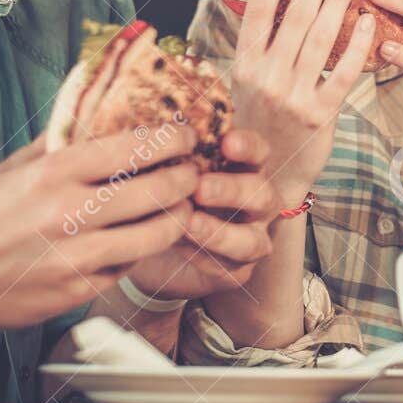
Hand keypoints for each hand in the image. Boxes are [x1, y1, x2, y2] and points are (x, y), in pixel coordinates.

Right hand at [0, 127, 199, 331]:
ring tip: (181, 207)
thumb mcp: (14, 168)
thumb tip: (102, 113)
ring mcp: (77, 256)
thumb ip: (61, 142)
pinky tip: (143, 238)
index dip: (173, 140)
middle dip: (188, 178)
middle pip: (158, 191)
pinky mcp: (79, 290)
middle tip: (193, 172)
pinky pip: (130, 266)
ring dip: (179, 218)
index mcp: (54, 173)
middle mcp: (70, 213)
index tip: (186, 136)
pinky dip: (143, 250)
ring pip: (157, 234)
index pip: (134, 148)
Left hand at [121, 129, 281, 300]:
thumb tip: (140, 132)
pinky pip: (230, 268)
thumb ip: (166, 156)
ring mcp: (252, 238)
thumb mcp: (166, 171)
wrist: (155, 243)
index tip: (227, 141)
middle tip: (199, 187)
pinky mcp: (239, 270)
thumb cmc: (164, 194)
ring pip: (253, 240)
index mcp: (244, 169)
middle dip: (232, 190)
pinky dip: (205, 257)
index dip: (248, 146)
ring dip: (221, 232)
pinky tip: (181, 247)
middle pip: (262, 194)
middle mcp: (256, 203)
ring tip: (188, 224)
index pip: (259, 152)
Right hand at [230, 0, 375, 190]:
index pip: (257, 11)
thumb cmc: (261, 123)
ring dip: (337, 1)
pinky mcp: (320, 114)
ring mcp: (293, 96)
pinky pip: (343, 72)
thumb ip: (260, 47)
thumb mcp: (248, 83)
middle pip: (293, 17)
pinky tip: (368, 21)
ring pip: (320, 38)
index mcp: (244, 64)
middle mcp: (265, 77)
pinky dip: (357, 45)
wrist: (267, 179)